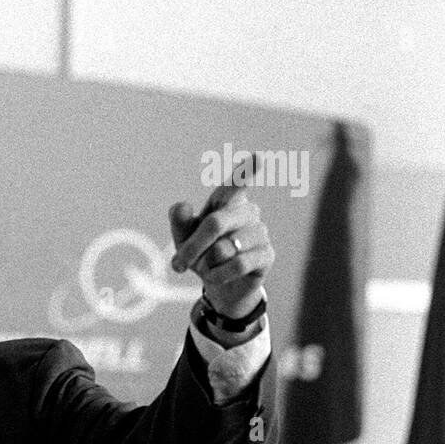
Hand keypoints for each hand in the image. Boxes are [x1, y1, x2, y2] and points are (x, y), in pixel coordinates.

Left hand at [168, 158, 274, 318]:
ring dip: (207, 264)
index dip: (245, 172)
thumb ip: (179, 222)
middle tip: (177, 265)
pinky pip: (238, 264)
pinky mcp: (267, 254)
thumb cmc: (201, 253)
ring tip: (206, 269)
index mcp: (226, 202)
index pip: (234, 184)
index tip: (257, 158)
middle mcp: (247, 211)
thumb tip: (182, 205)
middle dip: (192, 247)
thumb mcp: (184, 239)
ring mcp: (260, 232)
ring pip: (225, 248)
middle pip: (215, 223)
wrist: (219, 285)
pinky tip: (216, 277)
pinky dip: (219, 275)